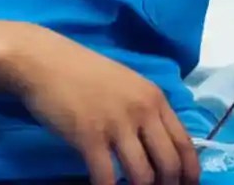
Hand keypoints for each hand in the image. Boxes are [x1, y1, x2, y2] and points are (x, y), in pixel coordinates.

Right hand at [0, 25, 200, 184]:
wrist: (44, 61)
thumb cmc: (82, 72)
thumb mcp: (126, 85)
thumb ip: (144, 111)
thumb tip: (157, 144)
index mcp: (155, 98)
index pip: (185, 143)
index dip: (189, 172)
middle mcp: (143, 110)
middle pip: (169, 163)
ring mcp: (117, 124)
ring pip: (142, 175)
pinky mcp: (89, 136)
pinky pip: (106, 177)